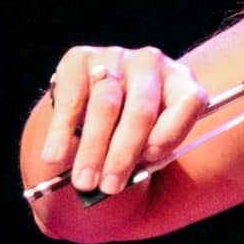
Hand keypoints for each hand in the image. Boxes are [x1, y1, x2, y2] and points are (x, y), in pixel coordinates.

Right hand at [41, 44, 210, 194]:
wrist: (102, 103)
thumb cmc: (136, 129)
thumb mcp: (155, 139)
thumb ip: (150, 155)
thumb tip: (123, 179)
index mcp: (182, 81)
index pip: (188, 102)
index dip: (170, 133)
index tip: (150, 160)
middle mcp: (152, 63)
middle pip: (141, 110)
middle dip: (123, 153)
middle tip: (110, 186)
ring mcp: (115, 57)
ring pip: (105, 105)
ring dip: (93, 148)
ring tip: (84, 180)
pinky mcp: (79, 58)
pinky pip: (70, 98)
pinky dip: (61, 131)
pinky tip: (55, 156)